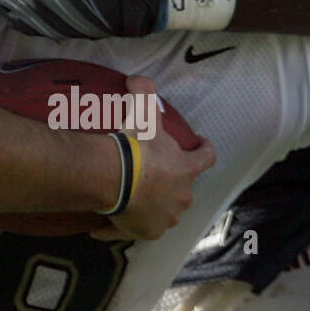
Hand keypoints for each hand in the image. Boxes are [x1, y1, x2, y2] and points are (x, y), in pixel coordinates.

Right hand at [91, 76, 216, 241]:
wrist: (116, 179)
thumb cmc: (136, 147)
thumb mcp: (144, 113)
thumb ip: (144, 91)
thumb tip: (137, 77)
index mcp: (186, 170)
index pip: (207, 158)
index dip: (204, 150)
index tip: (201, 145)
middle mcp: (182, 197)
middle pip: (183, 191)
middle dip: (172, 184)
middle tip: (151, 174)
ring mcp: (165, 218)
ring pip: (161, 213)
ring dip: (150, 207)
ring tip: (129, 199)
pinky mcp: (145, 233)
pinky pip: (132, 231)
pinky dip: (119, 228)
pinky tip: (102, 228)